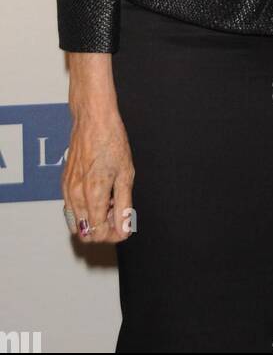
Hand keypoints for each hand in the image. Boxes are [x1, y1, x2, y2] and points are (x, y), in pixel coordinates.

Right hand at [62, 100, 135, 245]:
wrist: (92, 119)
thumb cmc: (112, 142)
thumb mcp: (126, 174)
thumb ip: (124, 205)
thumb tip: (124, 229)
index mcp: (93, 195)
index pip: (98, 234)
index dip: (114, 234)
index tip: (124, 223)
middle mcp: (76, 196)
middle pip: (85, 234)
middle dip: (104, 230)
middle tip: (119, 211)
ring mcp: (67, 190)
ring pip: (76, 224)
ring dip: (94, 220)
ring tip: (111, 200)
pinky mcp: (64, 183)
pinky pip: (71, 209)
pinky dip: (85, 209)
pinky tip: (101, 193)